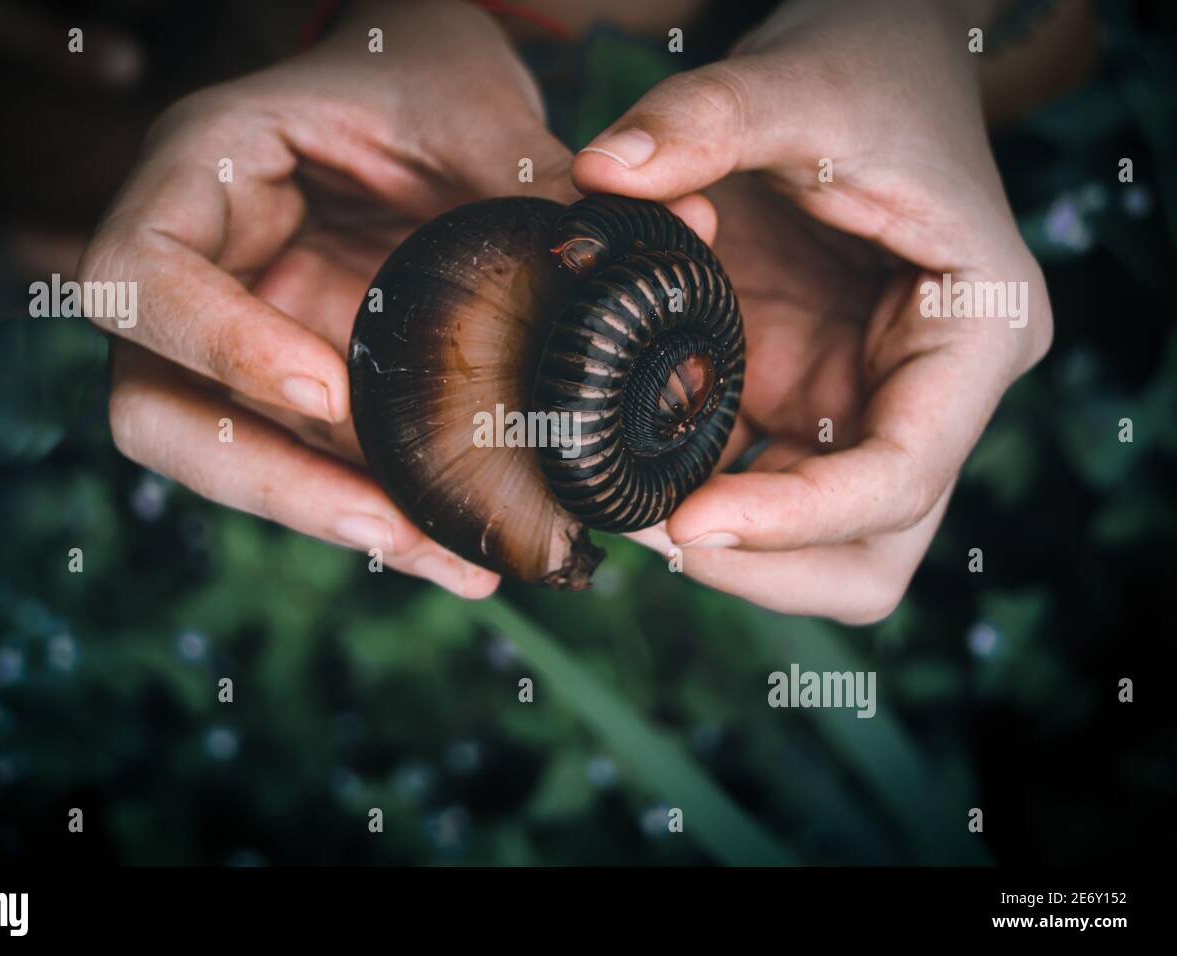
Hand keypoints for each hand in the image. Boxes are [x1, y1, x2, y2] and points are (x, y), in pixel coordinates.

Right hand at [79, 0, 578, 596]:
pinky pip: (302, 462)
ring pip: (223, 460)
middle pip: (153, 408)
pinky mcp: (285, 382)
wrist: (408, 87)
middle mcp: (196, 269)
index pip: (139, 274)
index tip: (326, 394)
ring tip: (454, 561)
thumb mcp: (471, 104)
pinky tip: (459, 547)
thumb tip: (675, 239)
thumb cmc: (418, 68)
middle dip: (267, 482)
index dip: (217, 344)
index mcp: (202, 174)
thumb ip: (533, 175)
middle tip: (389, 526)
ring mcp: (231, 337)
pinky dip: (370, 509)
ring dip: (328, 518)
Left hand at [573, 0, 1052, 623]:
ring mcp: (863, 407)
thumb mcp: (799, 78)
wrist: (869, 62)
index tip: (683, 525)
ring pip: (816, 548)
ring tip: (623, 502)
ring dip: (725, 550)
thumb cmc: (866, 70)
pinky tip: (623, 460)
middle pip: (870, 554)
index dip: (797, 520)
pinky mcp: (803, 399)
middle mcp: (928, 394)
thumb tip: (597, 176)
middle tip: (650, 531)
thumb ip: (703, 118)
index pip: (902, 477)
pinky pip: (753, 487)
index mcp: (974, 332)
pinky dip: (690, 491)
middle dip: (766, 567)